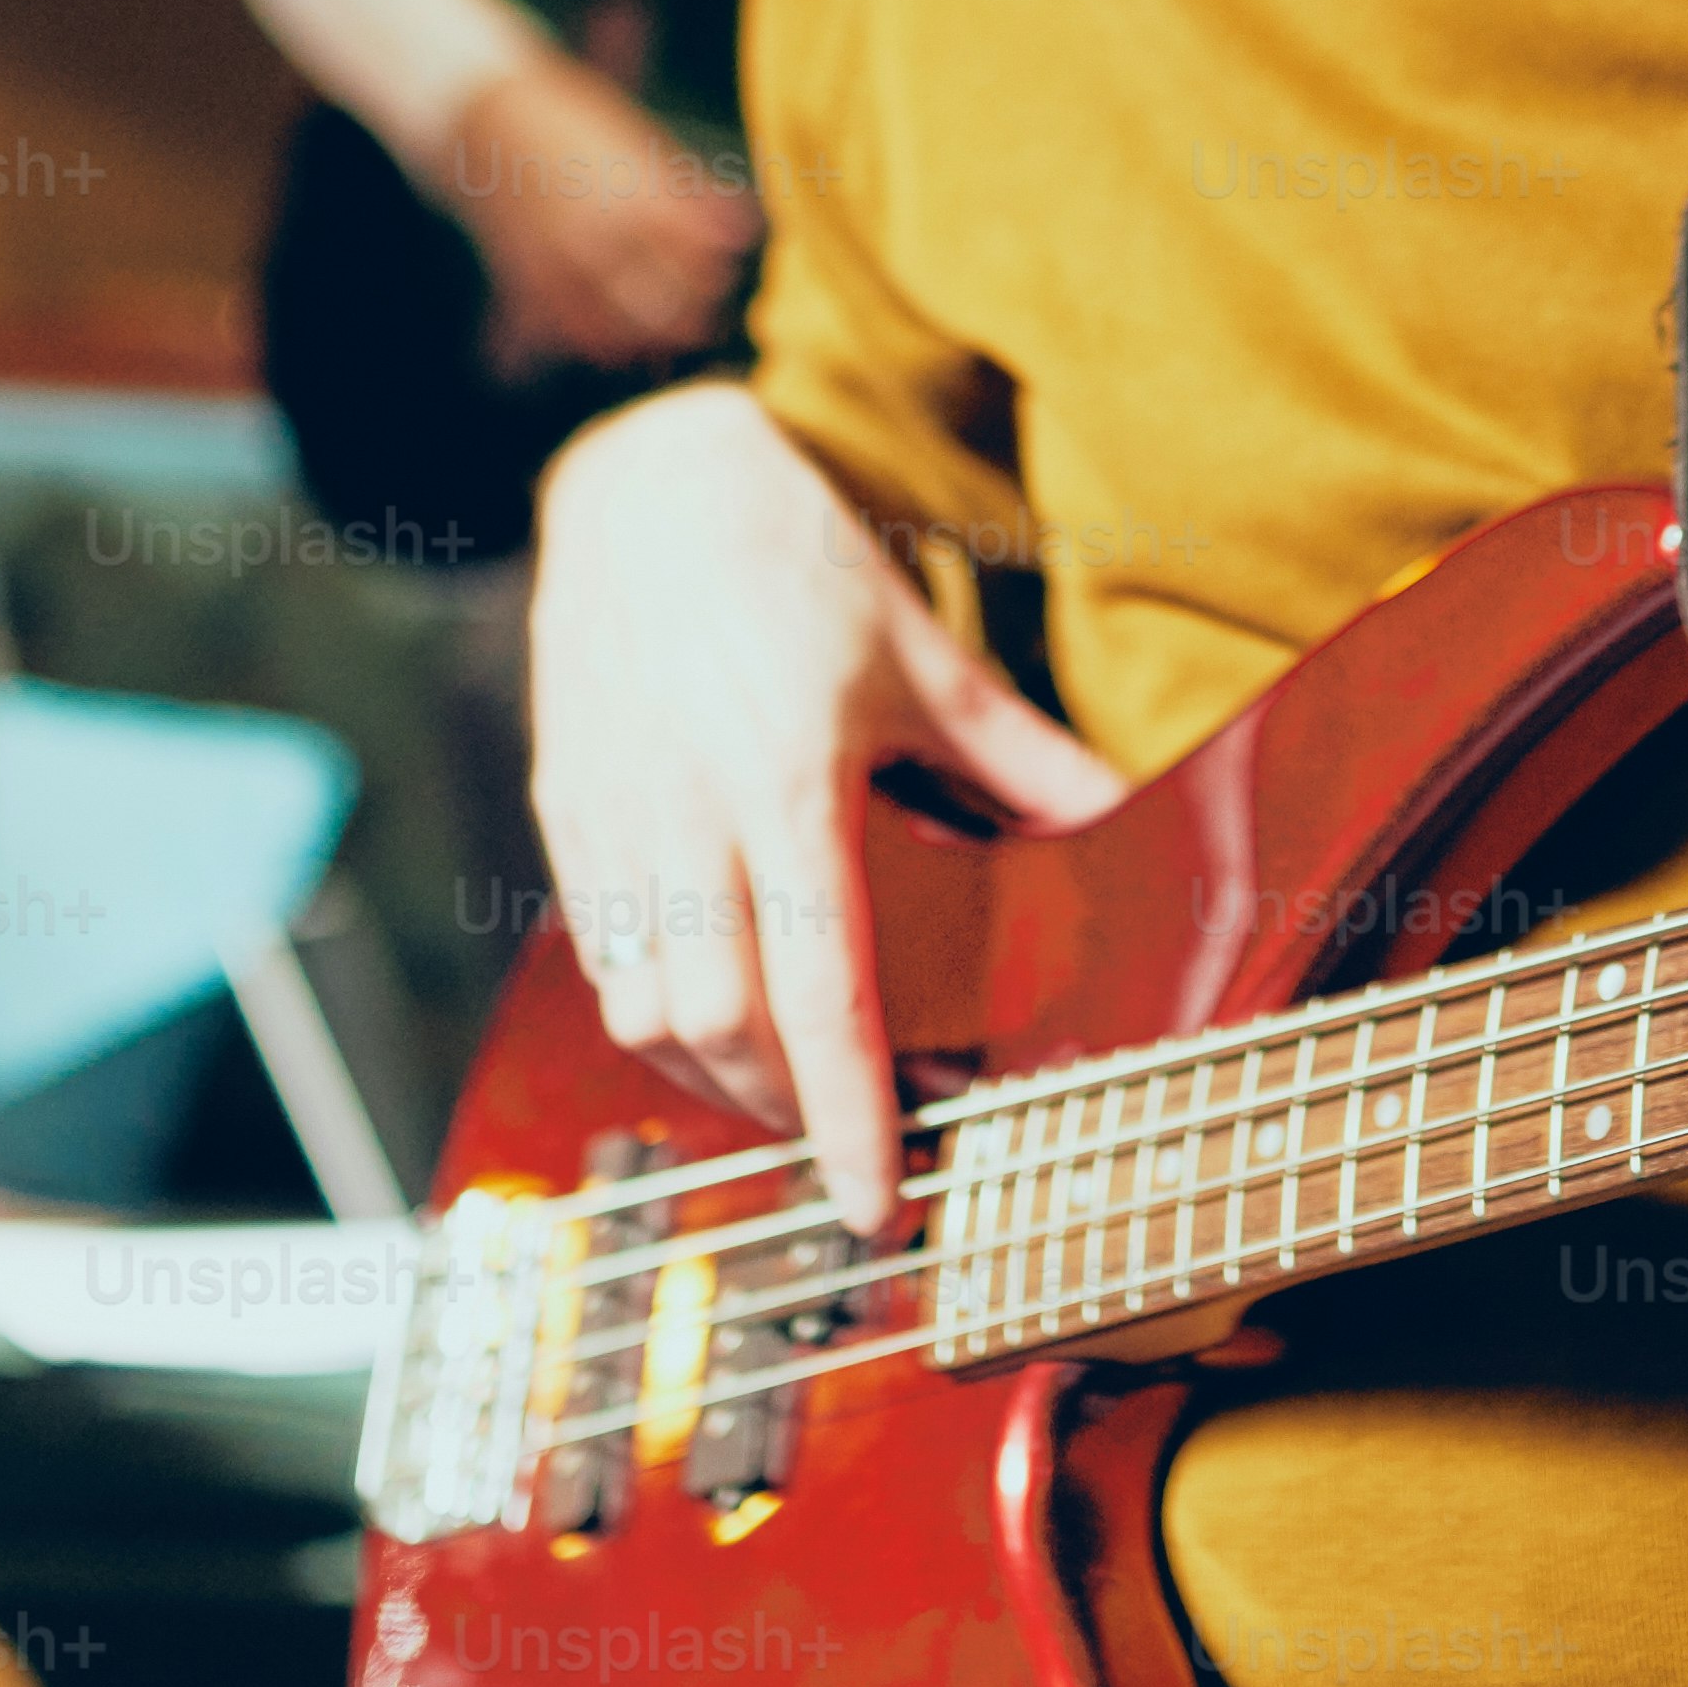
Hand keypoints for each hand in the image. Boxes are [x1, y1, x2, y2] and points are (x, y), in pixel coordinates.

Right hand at [444, 54, 762, 372]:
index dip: (717, 278)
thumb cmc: (574, 122)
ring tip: (670, 339)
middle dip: (692, 320)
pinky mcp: (528, 280)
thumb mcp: (638, 148)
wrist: (488, 119)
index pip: (697, 265)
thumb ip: (684, 195)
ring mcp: (559, 266)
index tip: (726, 279)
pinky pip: (571, 332)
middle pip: (664, 308)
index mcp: (636, 203)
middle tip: (708, 321)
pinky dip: (602, 343)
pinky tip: (621, 340)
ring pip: (618, 332)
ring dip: (650, 340)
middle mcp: (598, 242)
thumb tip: (739, 228)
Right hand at [527, 382, 1116, 1238]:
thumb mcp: (922, 657)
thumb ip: (1022, 759)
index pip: (818, 991)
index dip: (846, 1114)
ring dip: (718, 1078)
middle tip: (857, 1145)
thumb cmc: (794, 565)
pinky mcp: (566, 815)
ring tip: (792, 1091)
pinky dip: (659, 1019)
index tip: (876, 1202)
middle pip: (721, 1028)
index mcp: (786, 781)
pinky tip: (719, 1020)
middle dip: (786, 1112)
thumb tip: (1121, 827)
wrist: (643, 484)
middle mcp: (685, 814)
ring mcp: (612, 821)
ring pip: (645, 1013)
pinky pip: (603, 963)